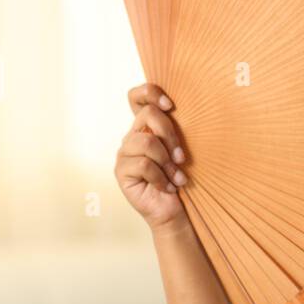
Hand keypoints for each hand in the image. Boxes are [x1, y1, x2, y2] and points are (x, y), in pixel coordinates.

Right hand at [115, 83, 188, 234]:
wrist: (176, 210)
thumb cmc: (181, 179)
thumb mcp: (181, 150)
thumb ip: (174, 130)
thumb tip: (176, 109)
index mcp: (146, 127)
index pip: (136, 96)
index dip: (151, 93)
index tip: (172, 106)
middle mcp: (132, 136)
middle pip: (148, 115)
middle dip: (170, 135)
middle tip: (182, 158)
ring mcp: (124, 153)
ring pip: (147, 142)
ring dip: (167, 162)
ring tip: (177, 178)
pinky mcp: (121, 170)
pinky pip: (144, 164)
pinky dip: (161, 177)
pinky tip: (168, 187)